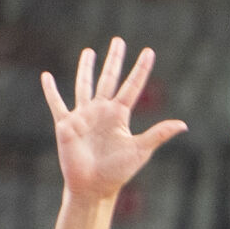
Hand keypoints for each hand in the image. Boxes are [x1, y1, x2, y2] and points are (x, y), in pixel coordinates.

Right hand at [39, 39, 186, 200]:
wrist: (93, 187)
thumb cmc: (116, 172)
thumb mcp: (140, 150)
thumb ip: (158, 134)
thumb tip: (183, 125)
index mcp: (119, 115)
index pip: (132, 86)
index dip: (140, 69)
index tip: (149, 51)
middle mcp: (102, 111)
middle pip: (109, 78)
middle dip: (114, 60)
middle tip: (118, 41)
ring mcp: (83, 116)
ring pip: (84, 85)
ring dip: (86, 69)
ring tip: (89, 52)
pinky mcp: (66, 124)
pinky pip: (57, 104)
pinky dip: (51, 91)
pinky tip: (46, 76)